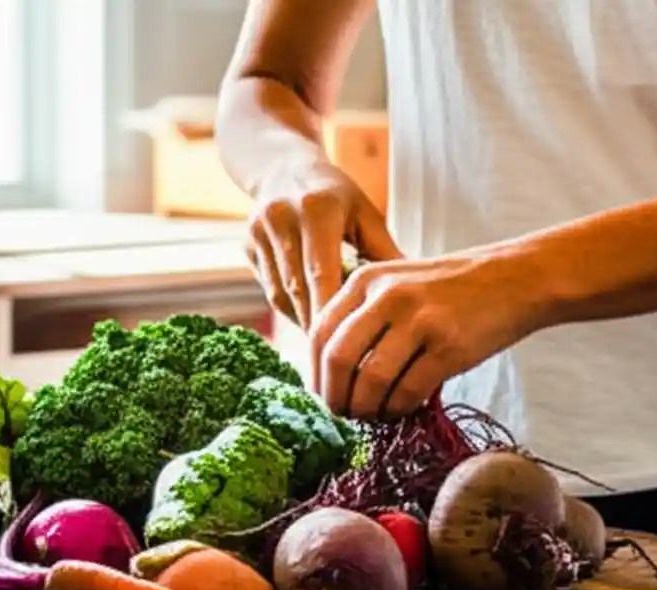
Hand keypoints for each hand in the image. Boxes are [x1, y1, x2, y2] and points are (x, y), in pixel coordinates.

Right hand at [245, 159, 401, 330]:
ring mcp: (257, 233)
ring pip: (279, 293)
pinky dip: (290, 308)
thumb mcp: (364, 213)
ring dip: (302, 321)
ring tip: (326, 345)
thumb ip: (384, 252)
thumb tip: (412, 294)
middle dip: (317, 324)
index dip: (332, 310)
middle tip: (340, 356)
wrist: (281, 166)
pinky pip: (268, 288)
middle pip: (297, 288)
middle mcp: (280, 218)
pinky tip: (309, 321)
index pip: (321, 271)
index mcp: (315, 208)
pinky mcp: (245, 245)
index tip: (350, 341)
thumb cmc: (334, 194)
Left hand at [309, 251, 552, 418]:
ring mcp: (419, 320)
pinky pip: (407, 392)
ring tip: (374, 415)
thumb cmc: (451, 288)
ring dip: (366, 409)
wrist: (516, 278)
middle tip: (344, 414)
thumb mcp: (397, 282)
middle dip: (335, 397)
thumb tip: (328, 372)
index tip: (324, 394)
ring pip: (370, 381)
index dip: (315, 373)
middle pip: (338, 359)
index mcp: (365, 280)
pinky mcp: (448, 347)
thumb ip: (362, 315)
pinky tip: (403, 409)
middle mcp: (387, 296)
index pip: (319, 333)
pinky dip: (398, 409)